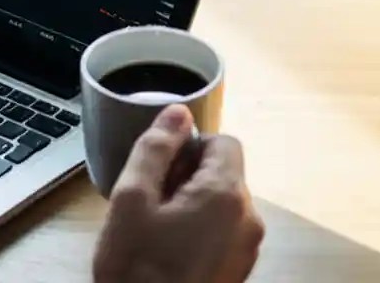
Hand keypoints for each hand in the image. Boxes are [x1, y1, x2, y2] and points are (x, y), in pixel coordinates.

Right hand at [93, 105, 263, 282]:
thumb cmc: (137, 270)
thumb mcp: (131, 199)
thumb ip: (155, 149)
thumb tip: (177, 112)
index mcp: (226, 194)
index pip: (223, 140)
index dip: (188, 147)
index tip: (158, 172)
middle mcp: (248, 219)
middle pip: (223, 173)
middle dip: (186, 177)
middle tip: (149, 204)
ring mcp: (247, 249)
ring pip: (221, 204)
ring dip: (190, 206)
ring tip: (155, 232)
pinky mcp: (238, 271)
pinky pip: (222, 232)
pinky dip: (198, 231)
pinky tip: (167, 253)